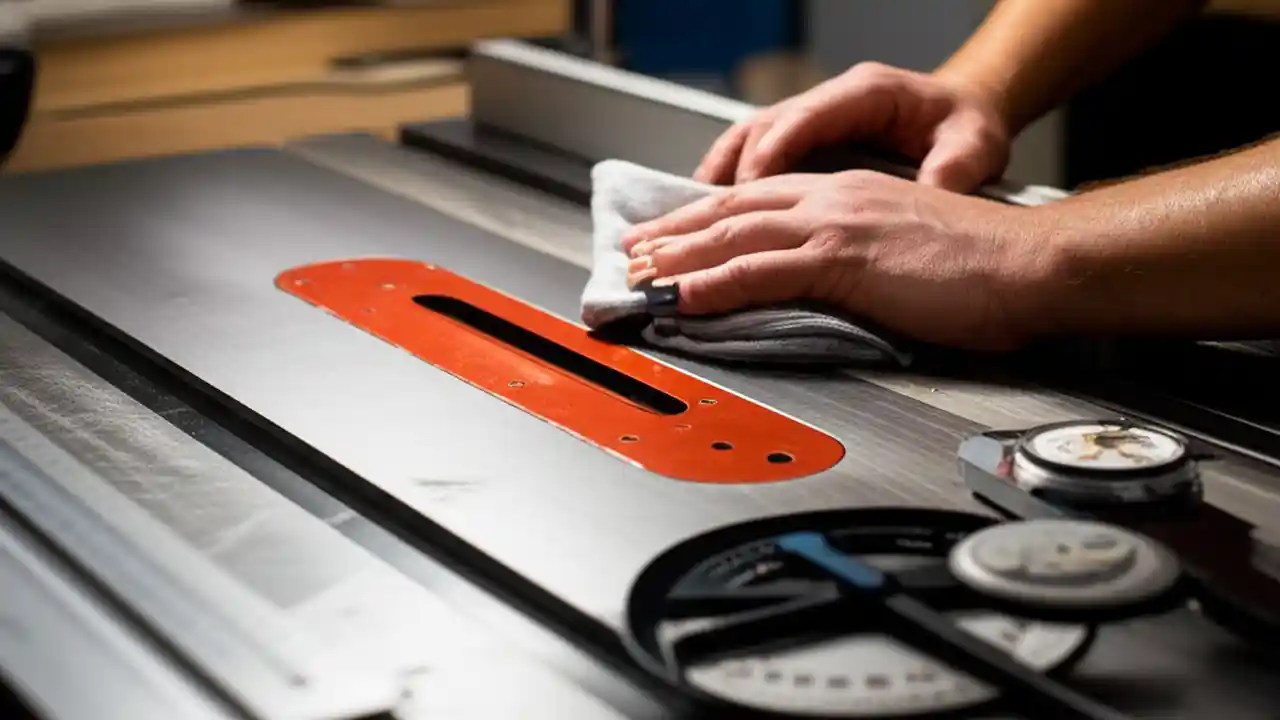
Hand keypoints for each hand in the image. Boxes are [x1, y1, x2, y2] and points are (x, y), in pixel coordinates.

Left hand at [623, 171, 1049, 350]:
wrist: (1031, 263)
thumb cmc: (984, 267)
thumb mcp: (906, 251)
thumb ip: (859, 259)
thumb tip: (826, 285)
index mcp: (850, 192)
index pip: (760, 199)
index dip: (707, 217)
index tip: (673, 234)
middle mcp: (835, 197)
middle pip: (734, 210)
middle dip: (676, 232)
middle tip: (633, 252)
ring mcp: (837, 225)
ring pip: (735, 236)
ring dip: (679, 258)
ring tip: (639, 277)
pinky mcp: (844, 259)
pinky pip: (762, 271)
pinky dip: (714, 284)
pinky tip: (682, 298)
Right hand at [696, 62, 1010, 192]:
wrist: (967, 114)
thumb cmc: (968, 129)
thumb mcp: (976, 148)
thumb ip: (953, 172)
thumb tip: (932, 196)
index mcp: (866, 93)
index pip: (802, 121)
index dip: (768, 159)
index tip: (744, 198)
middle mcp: (828, 100)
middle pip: (760, 131)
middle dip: (726, 179)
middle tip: (698, 223)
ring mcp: (810, 117)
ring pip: (745, 142)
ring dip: (715, 183)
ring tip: (686, 224)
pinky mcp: (802, 140)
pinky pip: (751, 157)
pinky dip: (727, 188)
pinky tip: (707, 221)